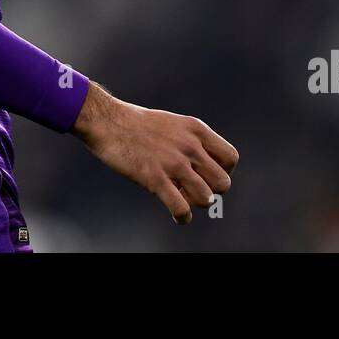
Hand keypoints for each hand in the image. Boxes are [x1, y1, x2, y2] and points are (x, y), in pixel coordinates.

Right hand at [71, 82, 238, 223]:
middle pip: (223, 182)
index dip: (224, 172)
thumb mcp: (173, 123)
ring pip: (206, 198)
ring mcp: (173, 162)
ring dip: (196, 203)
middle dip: (212, 191)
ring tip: (183, 199)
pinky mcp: (155, 178)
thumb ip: (190, 141)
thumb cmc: (137, 124)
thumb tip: (202, 166)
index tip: (207, 176)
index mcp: (196, 129)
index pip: (231, 158)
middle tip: (195, 189)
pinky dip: (183, 217)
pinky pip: (181, 207)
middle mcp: (189, 146)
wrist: (108, 121)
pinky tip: (178, 216)